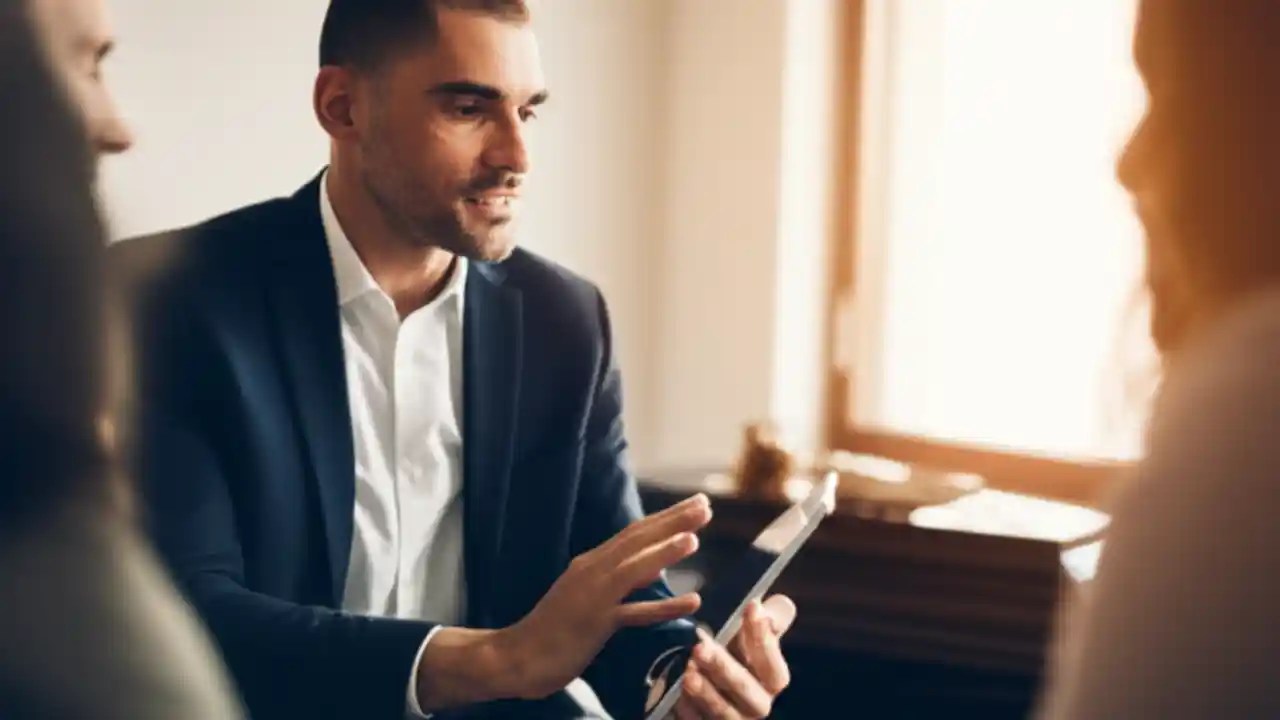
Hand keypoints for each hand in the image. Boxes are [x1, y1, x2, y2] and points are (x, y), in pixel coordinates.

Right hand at [415, 494, 712, 710]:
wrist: (517, 658)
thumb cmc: (554, 630)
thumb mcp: (590, 596)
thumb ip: (623, 580)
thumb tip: (657, 565)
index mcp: (592, 564)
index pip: (634, 534)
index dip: (666, 518)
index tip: (695, 504)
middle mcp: (592, 572)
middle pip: (637, 541)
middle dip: (672, 522)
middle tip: (704, 505)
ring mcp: (592, 596)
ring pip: (633, 568)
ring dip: (664, 551)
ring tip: (695, 537)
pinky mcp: (593, 623)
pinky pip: (633, 613)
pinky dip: (662, 606)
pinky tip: (691, 601)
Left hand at [674, 595, 795, 718]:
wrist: (711, 677)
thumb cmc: (738, 651)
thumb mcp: (754, 632)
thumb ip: (770, 617)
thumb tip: (763, 609)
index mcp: (773, 681)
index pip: (774, 665)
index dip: (764, 638)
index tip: (751, 608)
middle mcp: (757, 705)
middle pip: (746, 690)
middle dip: (723, 668)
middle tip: (701, 647)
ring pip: (723, 712)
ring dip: (705, 691)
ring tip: (689, 671)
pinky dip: (687, 709)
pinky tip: (676, 692)